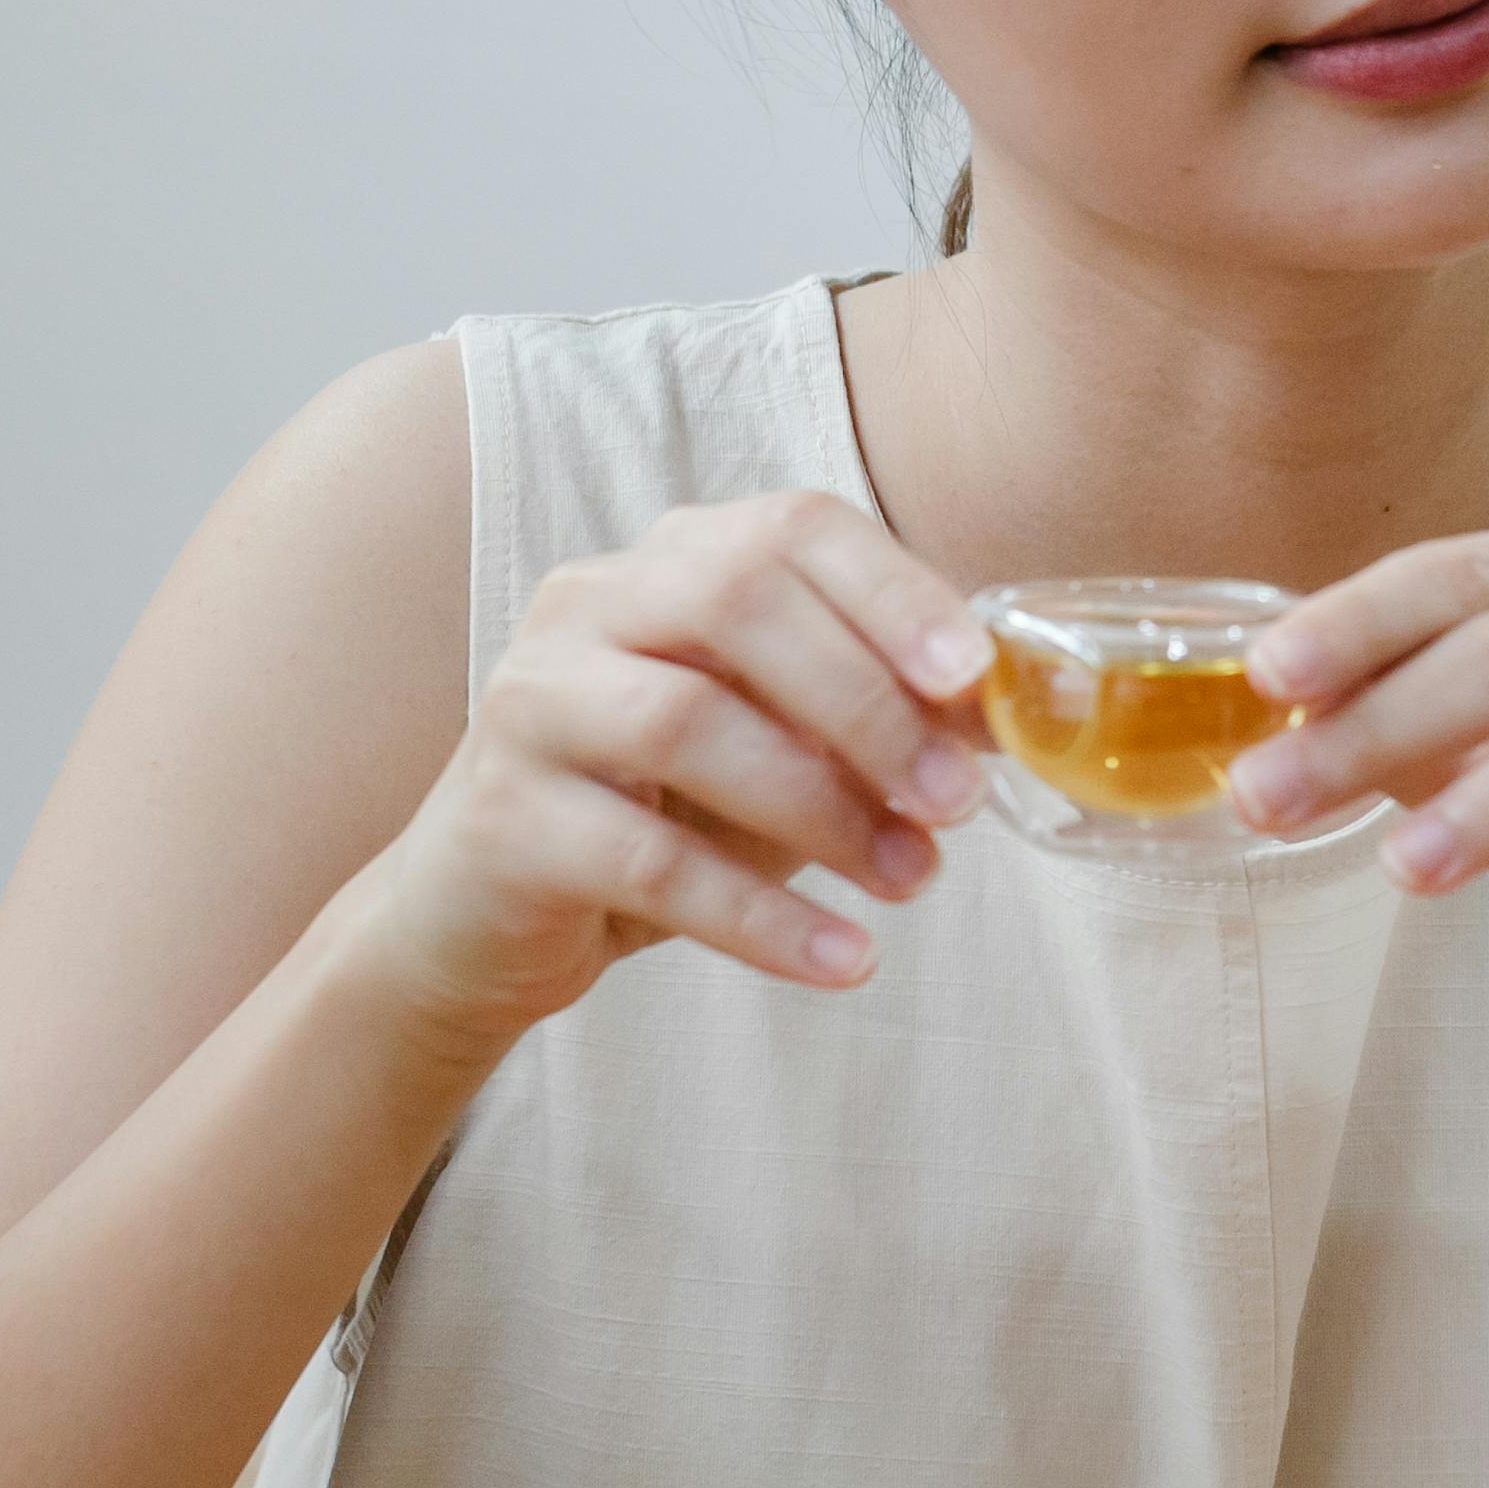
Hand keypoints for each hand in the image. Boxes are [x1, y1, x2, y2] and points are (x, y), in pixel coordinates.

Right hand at [353, 495, 993, 1057]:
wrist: (479, 920)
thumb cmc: (655, 817)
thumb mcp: (777, 752)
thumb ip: (875, 718)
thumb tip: (1009, 716)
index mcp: (667, 564)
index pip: (790, 527)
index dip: (893, 592)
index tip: (977, 677)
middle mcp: (588, 605)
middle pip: (737, 602)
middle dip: (866, 702)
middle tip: (957, 803)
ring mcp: (533, 702)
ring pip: (688, 724)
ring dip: (823, 810)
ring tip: (915, 882)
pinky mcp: (506, 818)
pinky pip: (648, 861)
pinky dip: (761, 917)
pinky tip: (840, 960)